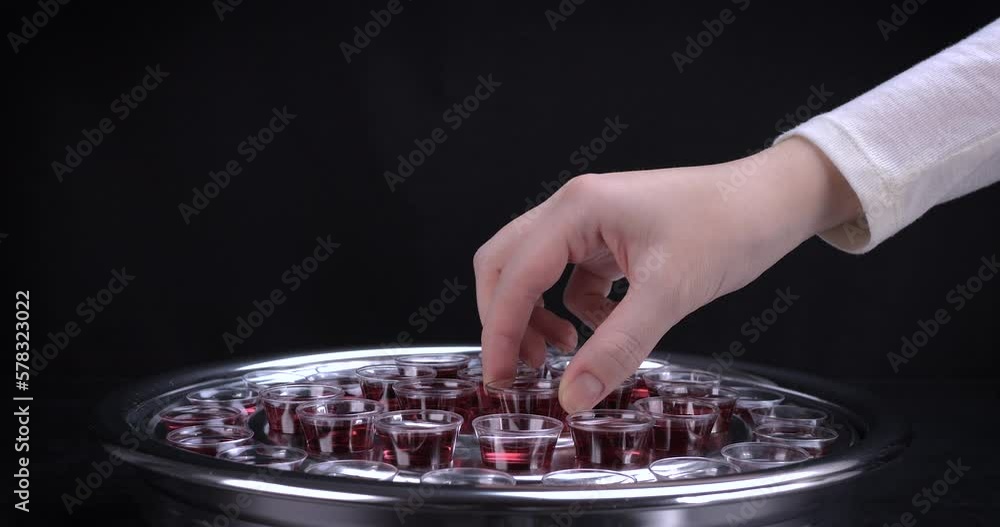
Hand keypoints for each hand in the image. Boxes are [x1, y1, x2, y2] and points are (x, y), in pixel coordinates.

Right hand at [474, 137, 858, 413]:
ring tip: (559, 354)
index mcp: (577, 209)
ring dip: (535, 316)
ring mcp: (592, 222)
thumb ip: (616, 347)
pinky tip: (602, 329)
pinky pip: (572, 279)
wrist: (774, 201)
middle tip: (515, 371)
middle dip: (506, 320)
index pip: (514, 274)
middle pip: (506, 265)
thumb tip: (573, 396)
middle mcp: (574, 209)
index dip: (500, 331)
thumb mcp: (669, 293)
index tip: (499, 378)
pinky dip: (575, 310)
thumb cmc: (728, 225)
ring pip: (534, 272)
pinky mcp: (611, 239)